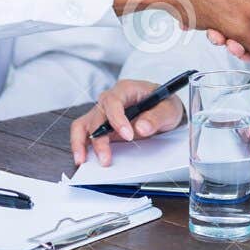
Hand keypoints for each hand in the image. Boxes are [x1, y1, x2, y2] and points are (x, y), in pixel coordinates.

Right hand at [70, 79, 185, 167]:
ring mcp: (102, 113)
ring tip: (82, 160)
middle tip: (106, 159)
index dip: (117, 119)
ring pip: (83, 124)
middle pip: (97, 116)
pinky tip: (82, 159)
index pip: (114, 101)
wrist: (162, 110)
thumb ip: (156, 117)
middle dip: (99, 139)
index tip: (128, 136)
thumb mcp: (169, 109)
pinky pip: (83, 134)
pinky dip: (81, 146)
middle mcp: (110, 100)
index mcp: (126, 89)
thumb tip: (141, 128)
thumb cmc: (164, 105)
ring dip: (80, 143)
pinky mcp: (99, 126)